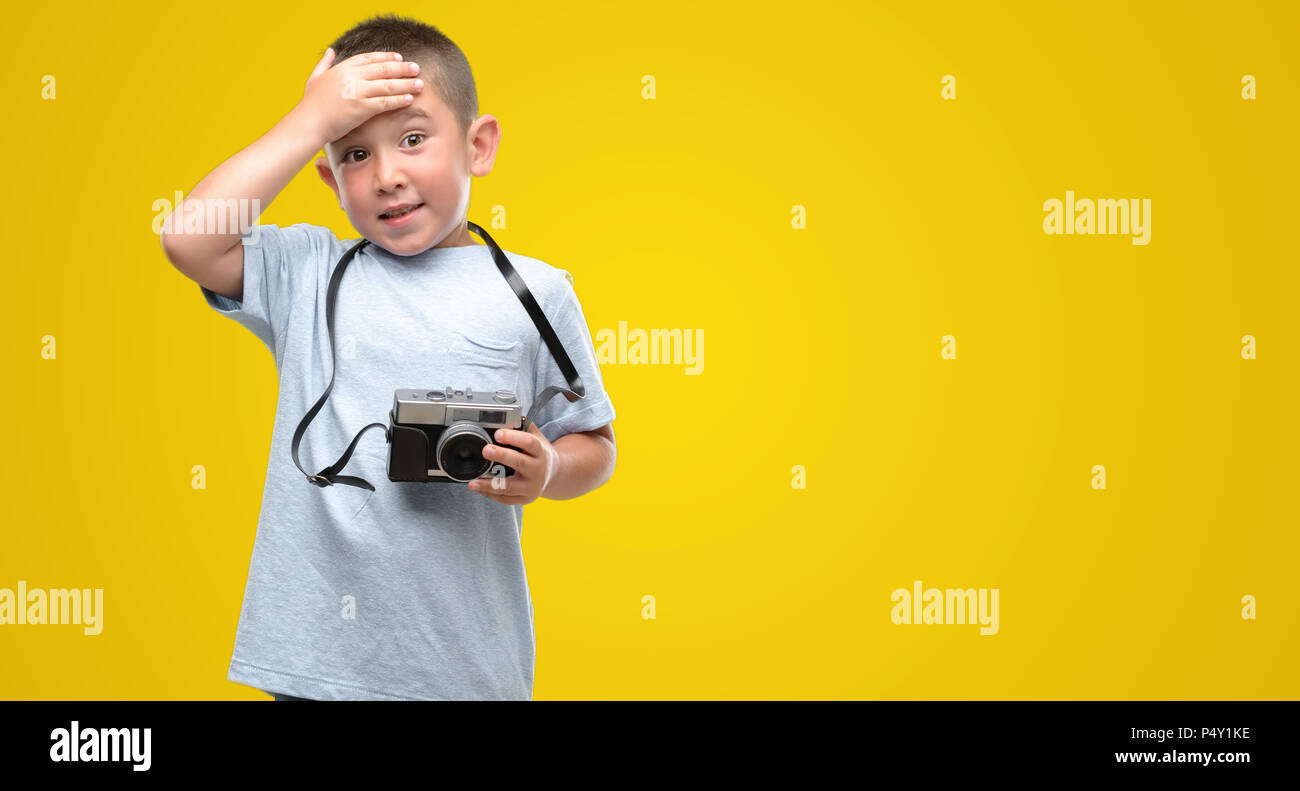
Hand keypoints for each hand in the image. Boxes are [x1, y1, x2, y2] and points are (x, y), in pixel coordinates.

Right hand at [295, 48, 424, 143]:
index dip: (386, 57)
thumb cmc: (310, 104)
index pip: (369, 58)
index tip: (399, 57)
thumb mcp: (315, 78)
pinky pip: (385, 102)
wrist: (308, 123)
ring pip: (388, 84)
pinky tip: (409, 99)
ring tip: (420, 84)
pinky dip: (399, 99)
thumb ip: (324, 63)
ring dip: (406, 83)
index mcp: (342, 68)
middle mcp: (351, 77)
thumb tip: (330, 50)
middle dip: (402, 68)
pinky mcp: (362, 108)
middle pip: (383, 68)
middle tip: (416, 68)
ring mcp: (357, 92)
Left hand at [468, 421, 557, 505]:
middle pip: (519, 463)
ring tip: (473, 481)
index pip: (529, 443)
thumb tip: (506, 417)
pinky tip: (478, 488)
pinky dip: (490, 494)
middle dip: (502, 456)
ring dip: (489, 484)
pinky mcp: (525, 499)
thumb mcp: (537, 438)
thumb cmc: (539, 454)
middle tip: (486, 450)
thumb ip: (523, 428)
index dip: (514, 438)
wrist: (555, 475)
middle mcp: (538, 470)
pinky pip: (506, 499)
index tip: (498, 433)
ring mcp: (532, 487)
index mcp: (540, 452)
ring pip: (509, 487)